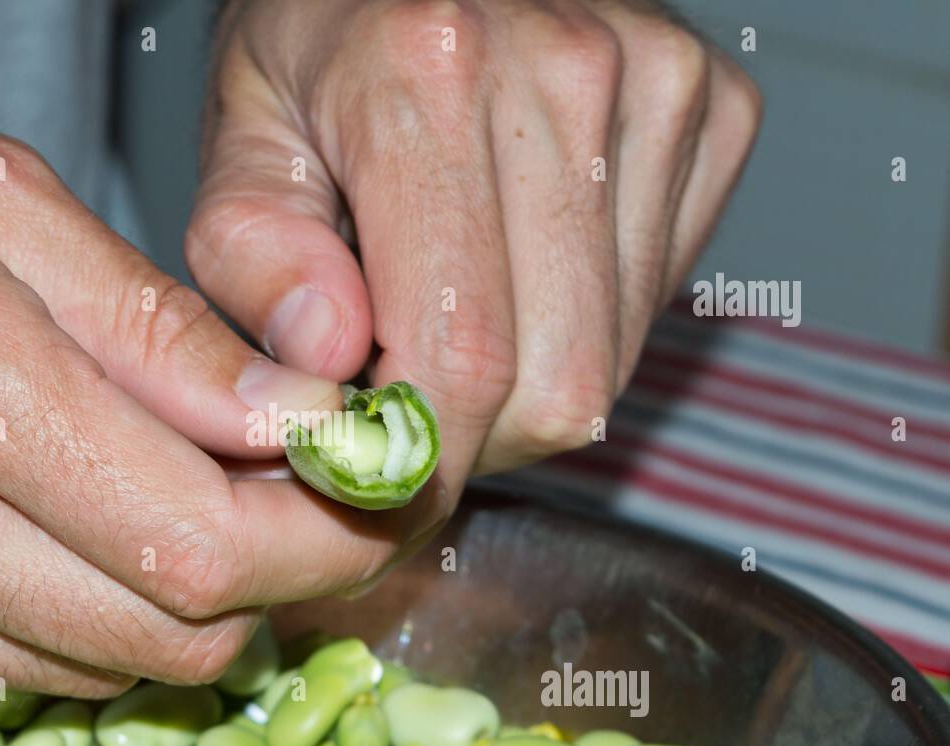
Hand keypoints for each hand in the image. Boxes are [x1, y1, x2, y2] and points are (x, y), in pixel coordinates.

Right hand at [0, 59, 404, 693]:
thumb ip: (153, 324)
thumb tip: (293, 419)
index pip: (197, 535)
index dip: (319, 537)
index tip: (366, 495)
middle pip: (165, 624)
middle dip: (276, 580)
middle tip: (306, 502)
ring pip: (100, 662)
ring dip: (188, 602)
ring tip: (201, 502)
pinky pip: (10, 668)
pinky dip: (93, 617)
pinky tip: (98, 534)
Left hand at [190, 0, 761, 525]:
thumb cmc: (322, 52)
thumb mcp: (243, 143)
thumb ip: (256, 258)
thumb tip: (330, 363)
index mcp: (426, 71)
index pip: (463, 352)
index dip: (427, 455)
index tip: (386, 479)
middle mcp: (565, 67)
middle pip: (564, 380)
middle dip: (483, 436)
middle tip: (416, 401)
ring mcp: (657, 83)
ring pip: (618, 357)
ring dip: (535, 384)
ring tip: (463, 323)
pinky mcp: (715, 107)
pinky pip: (661, 299)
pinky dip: (591, 323)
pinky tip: (527, 268)